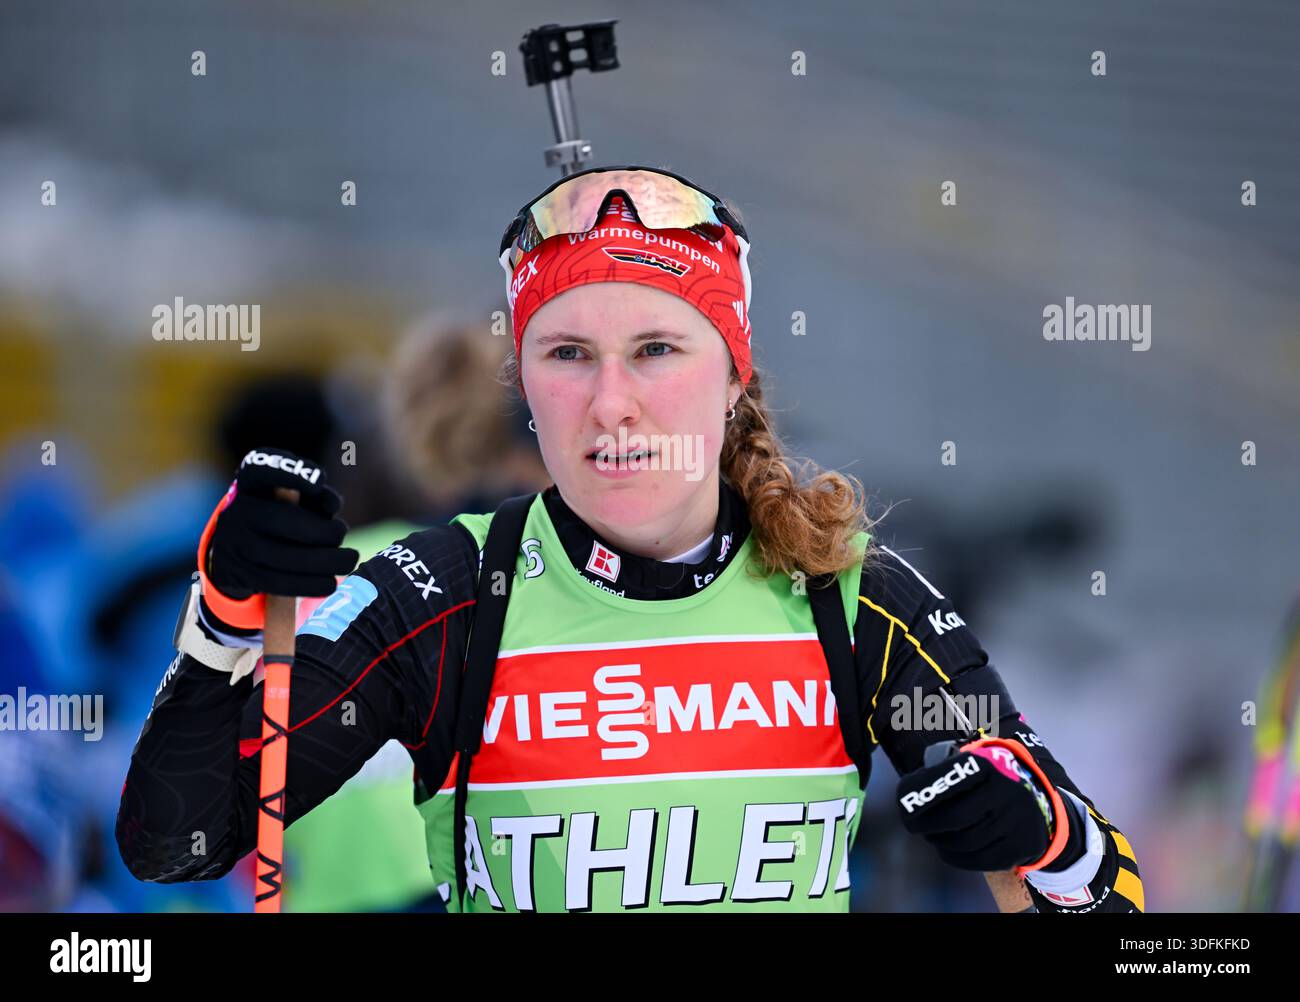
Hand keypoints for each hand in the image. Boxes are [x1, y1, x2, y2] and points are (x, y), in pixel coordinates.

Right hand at [203, 447, 357, 601]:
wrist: (234, 553)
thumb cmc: (278, 516)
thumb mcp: (288, 497)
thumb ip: (310, 496)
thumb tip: (330, 506)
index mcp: (249, 484)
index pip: (261, 469)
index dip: (290, 472)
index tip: (320, 480)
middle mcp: (236, 511)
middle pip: (281, 520)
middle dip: (322, 530)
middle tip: (341, 533)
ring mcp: (235, 545)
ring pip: (284, 557)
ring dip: (326, 561)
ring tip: (348, 560)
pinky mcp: (241, 575)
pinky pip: (280, 583)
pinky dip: (311, 584)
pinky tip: (330, 583)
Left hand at [896, 740, 1054, 871]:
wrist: (1038, 803)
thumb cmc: (989, 783)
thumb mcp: (973, 765)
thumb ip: (945, 771)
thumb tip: (909, 794)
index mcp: (989, 765)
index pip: (947, 779)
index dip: (919, 796)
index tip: (905, 809)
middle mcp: (1007, 791)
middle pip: (953, 818)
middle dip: (926, 826)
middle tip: (915, 827)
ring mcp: (1018, 821)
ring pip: (964, 842)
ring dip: (940, 842)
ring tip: (933, 837)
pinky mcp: (1022, 846)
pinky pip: (979, 860)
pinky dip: (956, 857)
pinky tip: (948, 850)